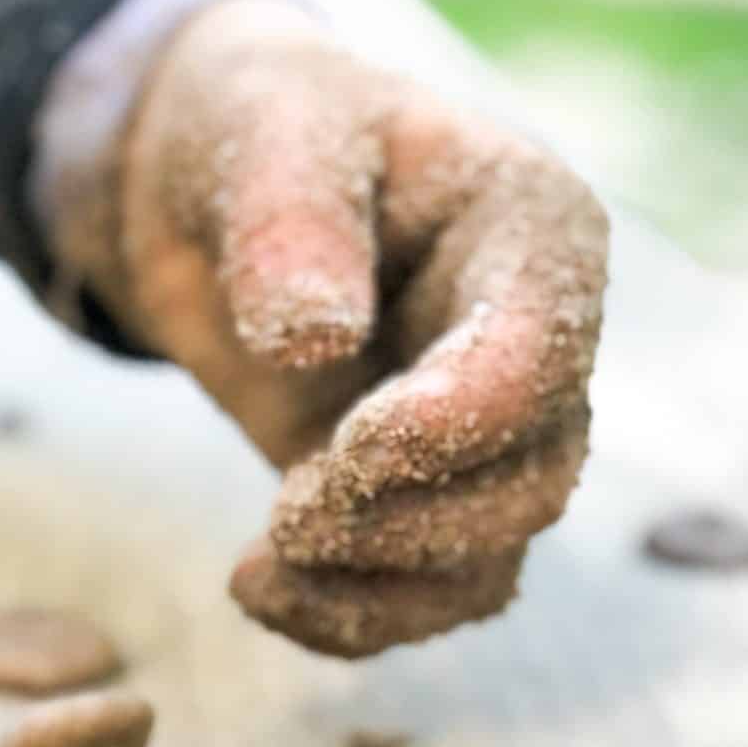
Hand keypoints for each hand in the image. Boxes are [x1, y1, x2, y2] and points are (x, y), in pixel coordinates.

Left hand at [52, 0, 608, 656]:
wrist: (210, 188)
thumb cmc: (262, 127)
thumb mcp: (267, 131)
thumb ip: (292, 221)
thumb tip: (316, 338)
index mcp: (532, 230)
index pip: (537, 359)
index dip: (448, 426)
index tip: (343, 445)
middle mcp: (534, 340)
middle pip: (529, 482)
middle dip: (404, 520)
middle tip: (284, 511)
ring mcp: (483, 428)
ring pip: (488, 558)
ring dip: (375, 588)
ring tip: (258, 568)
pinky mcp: (419, 492)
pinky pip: (426, 592)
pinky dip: (351, 619)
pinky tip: (264, 591)